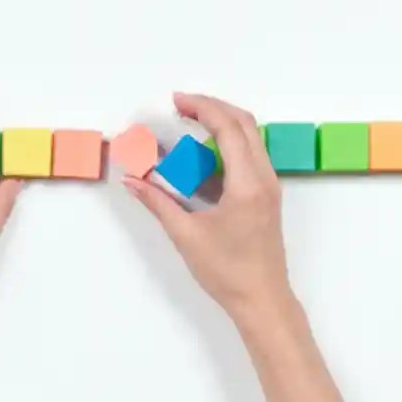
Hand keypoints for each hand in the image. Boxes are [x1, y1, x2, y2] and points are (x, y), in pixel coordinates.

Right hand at [123, 93, 296, 327]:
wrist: (263, 300)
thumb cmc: (227, 272)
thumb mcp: (186, 235)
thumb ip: (158, 202)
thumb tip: (132, 180)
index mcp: (247, 183)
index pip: (228, 128)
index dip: (202, 107)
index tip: (177, 101)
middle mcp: (264, 178)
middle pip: (244, 124)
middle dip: (212, 108)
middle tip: (181, 105)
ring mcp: (269, 186)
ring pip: (250, 138)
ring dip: (221, 125)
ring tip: (189, 124)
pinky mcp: (266, 196)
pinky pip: (249, 157)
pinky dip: (226, 146)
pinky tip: (200, 157)